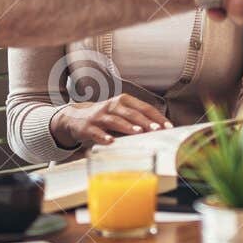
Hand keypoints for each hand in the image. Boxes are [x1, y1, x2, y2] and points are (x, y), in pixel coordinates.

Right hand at [51, 94, 171, 147]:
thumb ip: (137, 119)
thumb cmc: (105, 117)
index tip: (168, 127)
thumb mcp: (121, 113)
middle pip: (131, 113)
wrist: (75, 117)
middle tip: (156, 129)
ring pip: (115, 121)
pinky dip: (104, 137)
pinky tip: (111, 142)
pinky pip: (97, 132)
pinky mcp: (88, 127)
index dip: (157, 117)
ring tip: (138, 132)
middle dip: (145, 121)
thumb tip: (160, 131)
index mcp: (124, 101)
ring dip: (127, 127)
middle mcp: (112, 106)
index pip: (144, 107)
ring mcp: (99, 116)